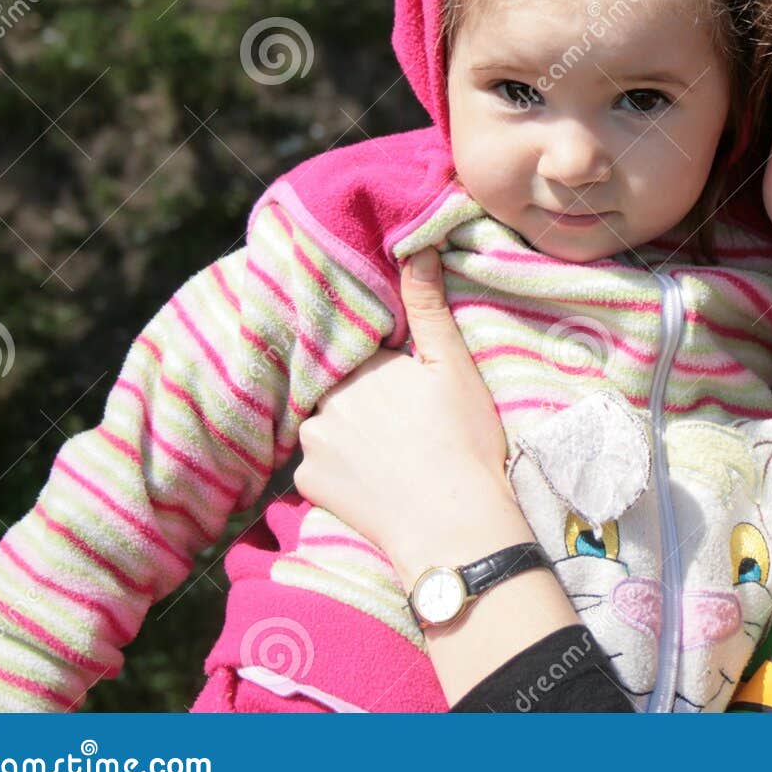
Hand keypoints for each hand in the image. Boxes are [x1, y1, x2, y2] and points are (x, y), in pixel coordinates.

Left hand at [294, 247, 520, 578]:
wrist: (453, 526)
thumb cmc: (463, 442)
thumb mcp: (452, 367)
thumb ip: (427, 307)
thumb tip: (416, 245)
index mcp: (360, 366)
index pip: (360, 349)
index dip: (383, 362)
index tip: (404, 382)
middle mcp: (325, 400)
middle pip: (339, 386)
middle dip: (363, 396)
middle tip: (404, 420)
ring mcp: (310, 446)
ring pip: (325, 424)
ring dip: (347, 430)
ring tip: (389, 450)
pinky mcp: (307, 485)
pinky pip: (317, 466)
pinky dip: (339, 468)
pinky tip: (372, 478)